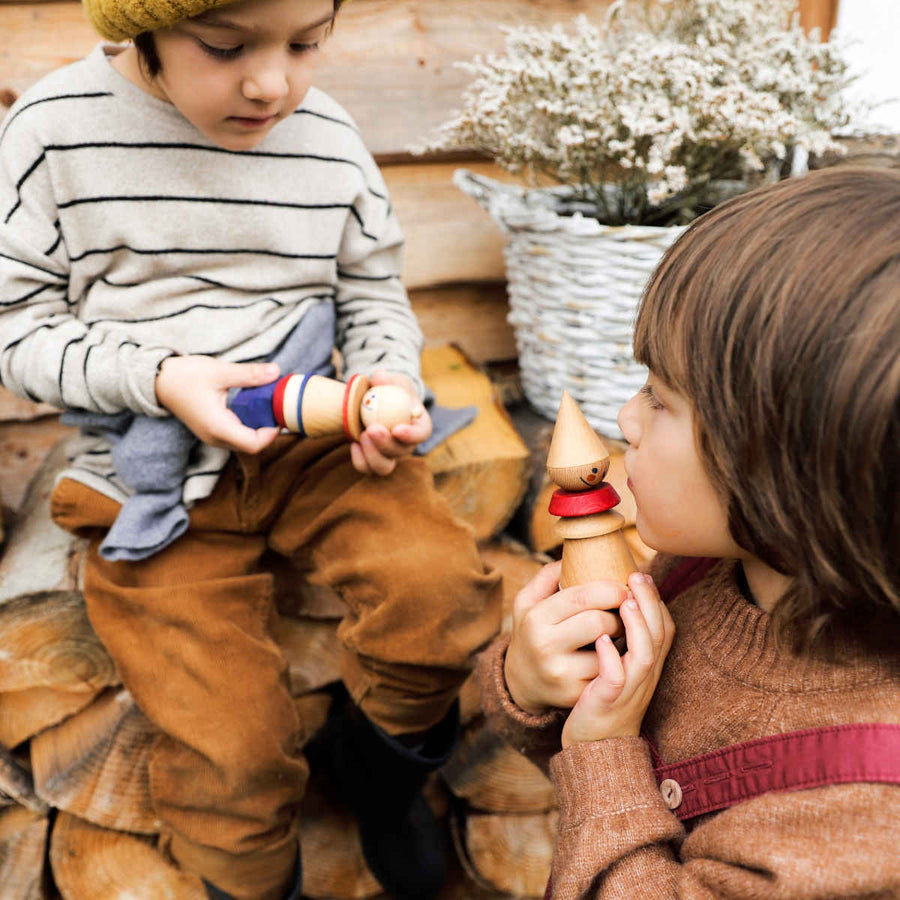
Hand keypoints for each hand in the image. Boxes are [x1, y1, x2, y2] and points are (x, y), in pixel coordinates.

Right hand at [155, 355, 281, 453]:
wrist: (158, 380)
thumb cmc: (185, 375)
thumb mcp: (220, 371)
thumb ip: (249, 374)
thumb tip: (276, 372)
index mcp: (218, 427)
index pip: (254, 444)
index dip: (272, 433)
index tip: (279, 413)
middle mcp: (215, 438)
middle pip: (252, 445)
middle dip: (268, 429)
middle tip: (278, 406)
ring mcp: (213, 436)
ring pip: (245, 441)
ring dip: (259, 427)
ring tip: (267, 404)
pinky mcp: (212, 431)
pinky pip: (237, 435)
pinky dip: (249, 424)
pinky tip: (254, 406)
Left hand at [350, 370, 431, 475]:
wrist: (378, 404)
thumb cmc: (391, 391)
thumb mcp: (392, 380)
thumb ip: (387, 379)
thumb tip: (378, 377)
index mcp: (419, 426)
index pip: (421, 434)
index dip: (411, 435)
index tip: (397, 429)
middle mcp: (407, 446)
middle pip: (401, 452)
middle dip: (386, 444)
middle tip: (372, 429)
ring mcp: (391, 456)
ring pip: (384, 467)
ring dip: (372, 455)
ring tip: (361, 436)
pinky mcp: (374, 460)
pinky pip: (367, 468)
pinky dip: (359, 459)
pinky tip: (353, 444)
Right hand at [504, 561, 626, 714]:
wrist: (520, 682)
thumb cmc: (532, 632)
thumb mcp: (527, 602)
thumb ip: (548, 575)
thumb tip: (576, 552)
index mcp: (535, 617)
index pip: (581, 596)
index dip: (610, 589)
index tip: (623, 587)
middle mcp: (544, 646)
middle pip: (599, 623)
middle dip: (620, 614)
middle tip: (625, 611)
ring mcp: (560, 673)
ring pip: (608, 650)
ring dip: (623, 639)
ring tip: (621, 631)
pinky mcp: (574, 695)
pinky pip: (609, 673)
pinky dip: (617, 661)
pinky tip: (615, 654)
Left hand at [561, 572, 674, 747]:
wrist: (595, 750)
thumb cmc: (603, 703)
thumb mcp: (621, 671)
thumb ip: (625, 644)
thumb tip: (618, 607)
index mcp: (647, 667)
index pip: (664, 630)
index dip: (657, 602)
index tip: (642, 576)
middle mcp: (644, 677)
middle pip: (659, 636)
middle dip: (650, 603)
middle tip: (636, 575)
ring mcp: (628, 690)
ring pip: (644, 655)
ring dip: (637, 626)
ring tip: (624, 601)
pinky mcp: (608, 702)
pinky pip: (615, 679)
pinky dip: (611, 657)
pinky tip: (601, 640)